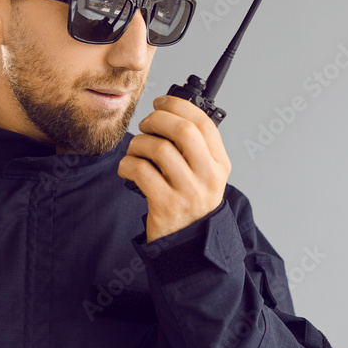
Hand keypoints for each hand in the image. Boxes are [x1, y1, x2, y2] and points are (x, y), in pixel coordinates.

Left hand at [118, 95, 231, 241]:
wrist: (187, 245)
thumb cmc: (189, 204)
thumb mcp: (204, 175)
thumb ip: (194, 149)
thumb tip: (167, 114)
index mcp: (220, 164)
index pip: (204, 123)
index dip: (178, 105)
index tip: (161, 103)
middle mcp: (208, 176)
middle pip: (183, 130)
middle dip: (157, 119)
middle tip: (146, 125)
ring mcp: (188, 191)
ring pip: (159, 148)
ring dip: (139, 143)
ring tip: (136, 150)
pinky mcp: (166, 205)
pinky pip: (141, 171)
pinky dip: (127, 164)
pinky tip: (127, 169)